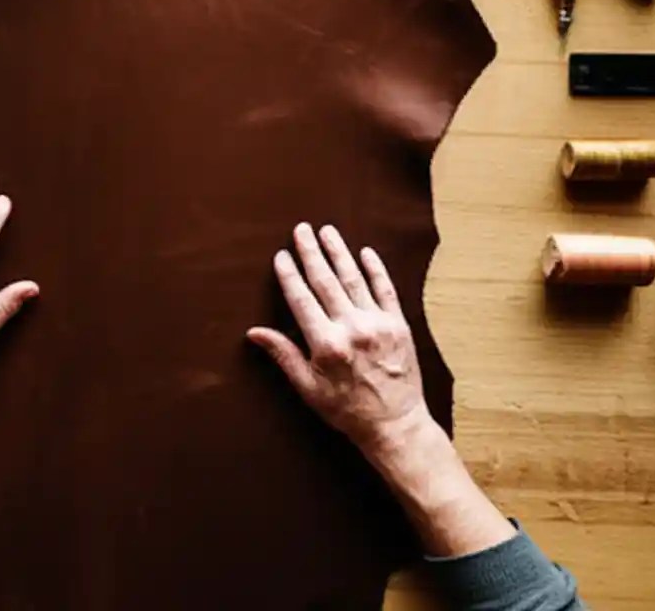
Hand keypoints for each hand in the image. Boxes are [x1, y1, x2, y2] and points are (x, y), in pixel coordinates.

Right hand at [246, 223, 432, 454]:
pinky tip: (365, 252)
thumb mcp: (307, 388)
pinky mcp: (399, 325)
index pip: (302, 299)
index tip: (281, 255)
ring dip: (339, 252)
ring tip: (327, 231)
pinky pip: (386, 290)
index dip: (289, 274)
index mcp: (326, 344)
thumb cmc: (346, 410)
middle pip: (326, 281)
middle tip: (301, 229)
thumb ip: (283, 354)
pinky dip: (375, 269)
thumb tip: (254, 332)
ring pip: (354, 279)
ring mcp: (378, 324)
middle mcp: (352, 328)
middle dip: (311, 253)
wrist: (394, 425)